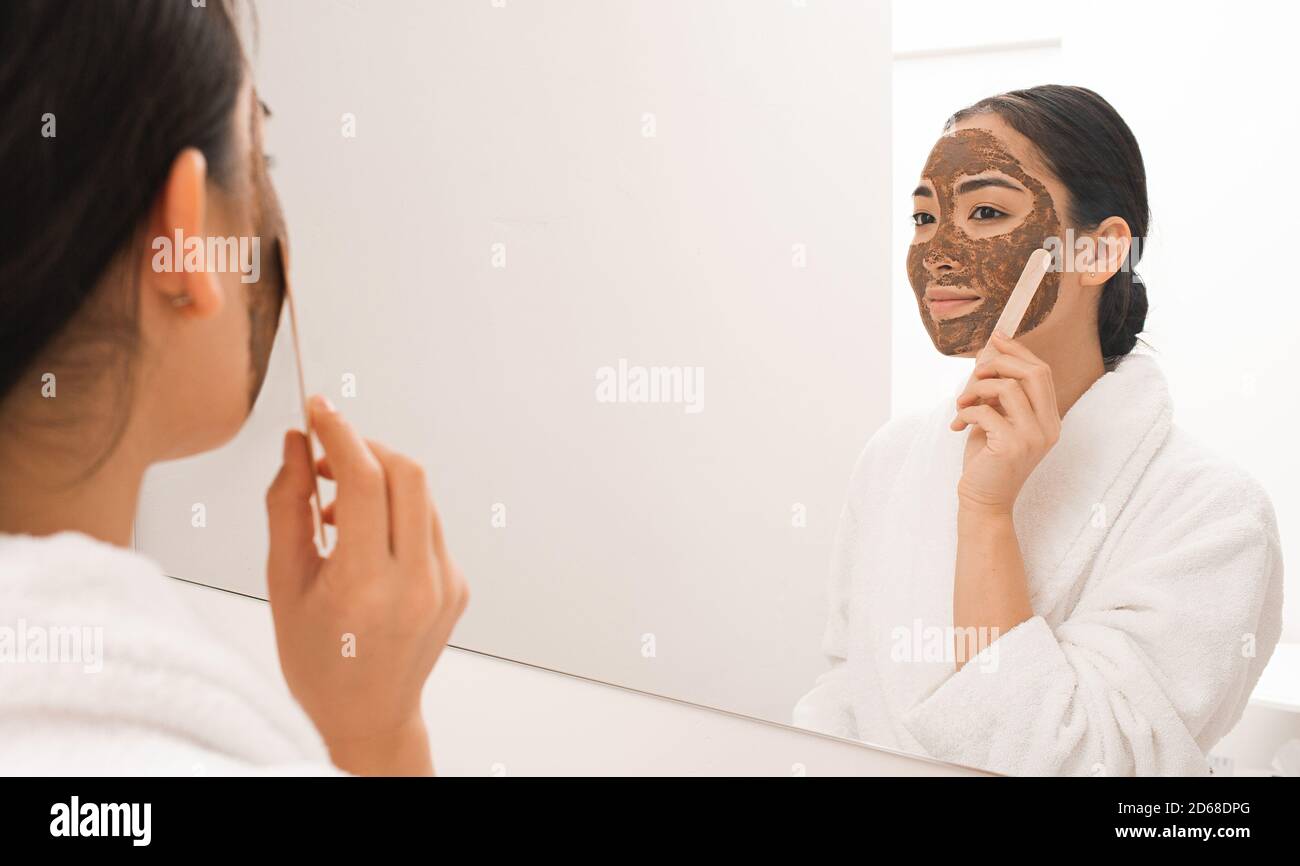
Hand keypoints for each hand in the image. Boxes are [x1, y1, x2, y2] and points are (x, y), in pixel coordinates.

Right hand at [264, 396, 468, 774]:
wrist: (367, 717)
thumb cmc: (317, 661)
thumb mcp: (282, 584)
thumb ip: (287, 507)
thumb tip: (298, 444)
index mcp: (365, 586)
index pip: (363, 481)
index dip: (340, 432)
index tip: (319, 408)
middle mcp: (416, 583)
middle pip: (407, 474)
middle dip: (366, 447)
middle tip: (328, 454)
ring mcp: (445, 584)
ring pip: (422, 496)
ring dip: (380, 481)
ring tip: (336, 508)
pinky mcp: (459, 585)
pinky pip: (430, 525)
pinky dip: (397, 513)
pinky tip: (365, 538)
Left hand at [950, 333, 1060, 513]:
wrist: (984, 500)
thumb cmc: (988, 460)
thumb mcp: (995, 419)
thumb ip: (997, 392)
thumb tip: (988, 352)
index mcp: (1049, 418)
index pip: (1041, 371)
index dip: (1018, 351)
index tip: (995, 339)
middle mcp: (1049, 426)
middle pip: (1033, 372)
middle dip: (998, 364)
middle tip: (973, 375)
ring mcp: (1034, 436)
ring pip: (1008, 387)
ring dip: (976, 388)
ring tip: (961, 404)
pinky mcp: (1013, 446)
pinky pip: (985, 411)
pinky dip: (965, 412)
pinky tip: (958, 426)